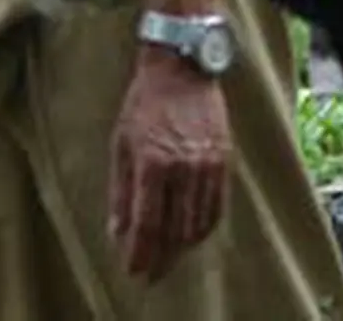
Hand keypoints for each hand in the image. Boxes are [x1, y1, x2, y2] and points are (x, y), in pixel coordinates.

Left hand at [109, 48, 231, 280]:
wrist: (182, 69)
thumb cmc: (144, 104)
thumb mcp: (121, 143)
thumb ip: (120, 190)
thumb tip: (118, 231)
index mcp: (152, 163)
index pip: (147, 223)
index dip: (140, 253)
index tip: (133, 271)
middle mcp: (183, 168)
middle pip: (174, 230)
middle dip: (161, 258)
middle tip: (150, 274)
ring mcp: (208, 166)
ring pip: (197, 224)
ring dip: (182, 248)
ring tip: (168, 260)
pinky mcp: (224, 162)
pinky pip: (217, 208)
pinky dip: (203, 229)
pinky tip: (191, 237)